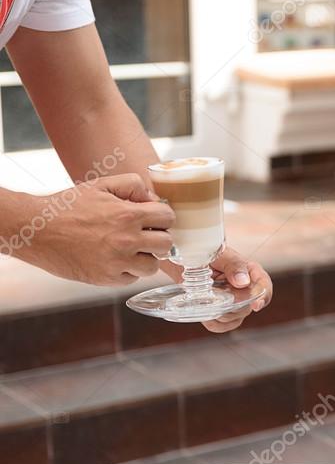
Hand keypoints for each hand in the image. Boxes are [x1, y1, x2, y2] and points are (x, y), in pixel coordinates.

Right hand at [14, 173, 173, 285]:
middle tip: (145, 235)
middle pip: (167, 244)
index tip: (153, 219)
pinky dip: (127, 271)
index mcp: (128, 215)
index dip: (162, 216)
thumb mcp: (100, 185)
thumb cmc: (66, 207)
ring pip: (153, 266)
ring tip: (130, 249)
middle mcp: (127, 240)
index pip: (168, 217)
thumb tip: (153, 198)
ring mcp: (117, 262)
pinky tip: (114, 260)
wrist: (36, 230)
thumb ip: (132, 185)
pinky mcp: (106, 279)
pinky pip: (132, 278)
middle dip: (158, 237)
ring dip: (146, 258)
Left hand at [159, 246, 273, 332]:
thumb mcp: (220, 254)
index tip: (255, 305)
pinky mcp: (223, 312)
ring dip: (220, 313)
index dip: (262, 297)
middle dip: (231, 305)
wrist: (188, 259)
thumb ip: (234, 265)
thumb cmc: (206, 252)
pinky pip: (222, 325)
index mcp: (251, 272)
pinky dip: (213, 323)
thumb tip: (243, 282)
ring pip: (235, 318)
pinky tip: (206, 314)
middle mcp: (247, 289)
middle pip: (247, 307)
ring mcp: (235, 303)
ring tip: (206, 300)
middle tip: (214, 295)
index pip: (264, 287)